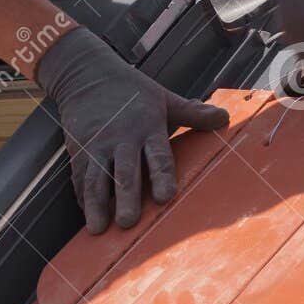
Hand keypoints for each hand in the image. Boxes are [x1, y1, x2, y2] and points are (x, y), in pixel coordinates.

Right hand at [36, 27, 228, 233]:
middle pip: (125, 172)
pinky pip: (80, 177)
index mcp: (147, 126)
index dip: (161, 176)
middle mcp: (121, 138)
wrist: (86, 74)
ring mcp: (97, 146)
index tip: (165, 197)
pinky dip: (82, 197)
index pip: (157, 155)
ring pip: (96, 178)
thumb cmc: (131, 90)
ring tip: (98, 229)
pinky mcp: (78, 151)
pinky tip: (87, 215)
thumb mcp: (164, 98)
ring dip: (96, 205)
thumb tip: (225, 117)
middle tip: (128, 222)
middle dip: (126, 198)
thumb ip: (193, 114)